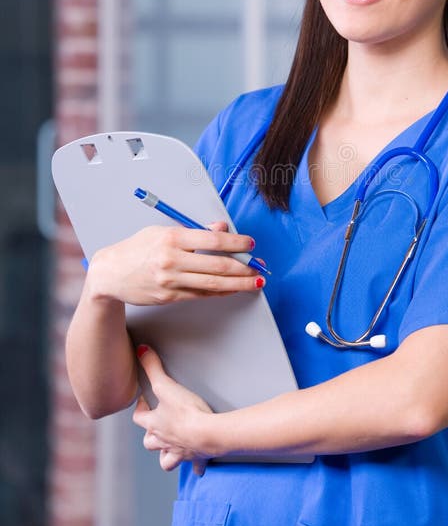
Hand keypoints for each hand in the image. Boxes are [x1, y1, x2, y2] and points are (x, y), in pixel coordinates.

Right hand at [86, 221, 264, 306]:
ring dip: (239, 284)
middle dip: (244, 267)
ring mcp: (171, 281)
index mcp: (172, 238)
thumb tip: (221, 228)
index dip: (236, 243)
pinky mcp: (169, 297)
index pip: (213, 240)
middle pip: (218, 265)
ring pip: (213, 284)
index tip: (250, 244)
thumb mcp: (162, 231)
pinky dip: (220, 292)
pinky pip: (201, 295)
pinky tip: (233, 289)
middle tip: (260, 267)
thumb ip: (194, 231)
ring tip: (256, 282)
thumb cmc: (137, 249)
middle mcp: (172, 260)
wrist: (110, 273)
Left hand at [132, 346, 214, 475]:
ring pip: (166, 460)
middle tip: (157, 424)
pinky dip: (196, 464)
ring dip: (166, 455)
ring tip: (171, 447)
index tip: (145, 399)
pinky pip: (195, 465)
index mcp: (154, 425)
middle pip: (150, 442)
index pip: (139, 417)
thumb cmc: (186, 413)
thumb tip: (140, 350)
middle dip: (151, 435)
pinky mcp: (196, 457)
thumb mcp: (167, 385)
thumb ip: (153, 367)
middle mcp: (164, 441)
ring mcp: (179, 451)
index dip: (140, 407)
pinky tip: (199, 463)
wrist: (208, 434)